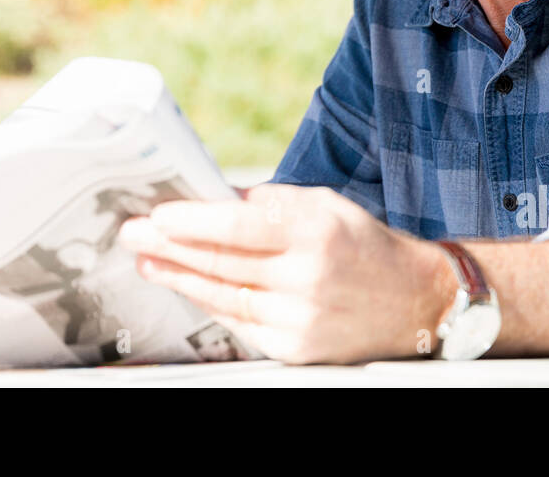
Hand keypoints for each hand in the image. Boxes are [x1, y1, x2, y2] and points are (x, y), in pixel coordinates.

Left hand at [116, 183, 456, 363]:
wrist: (414, 302)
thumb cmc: (362, 244)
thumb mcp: (325, 205)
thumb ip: (270, 204)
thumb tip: (211, 202)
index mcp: (316, 229)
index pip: (238, 226)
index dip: (191, 222)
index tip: (157, 216)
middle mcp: (308, 275)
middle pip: (222, 261)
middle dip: (169, 247)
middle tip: (133, 235)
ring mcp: (300, 316)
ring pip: (223, 295)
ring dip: (179, 277)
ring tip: (149, 262)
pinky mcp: (295, 347)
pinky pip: (239, 322)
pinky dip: (209, 303)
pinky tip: (187, 288)